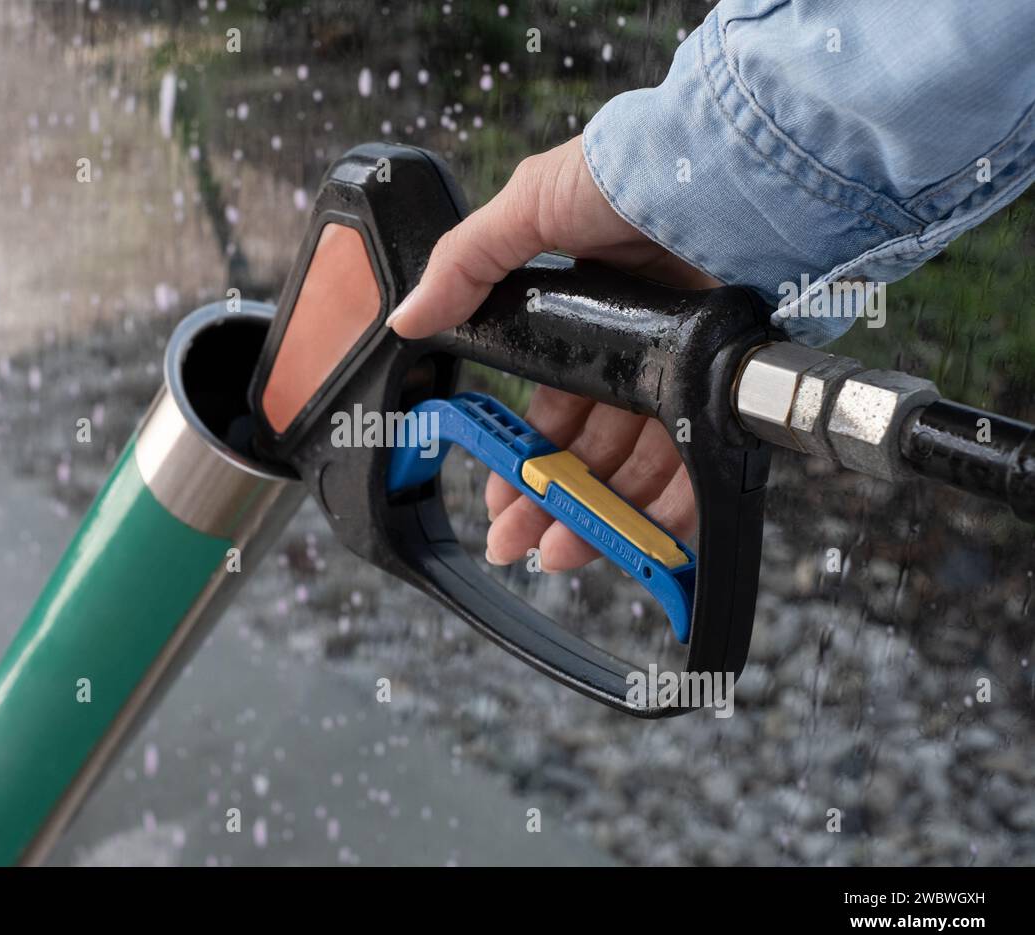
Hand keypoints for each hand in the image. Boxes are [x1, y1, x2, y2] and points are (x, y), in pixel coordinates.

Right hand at [387, 135, 714, 569]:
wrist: (738, 168)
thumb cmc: (636, 172)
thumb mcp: (529, 208)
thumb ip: (465, 266)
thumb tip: (408, 319)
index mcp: (589, 309)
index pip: (553, 400)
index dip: (524, 451)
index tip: (499, 495)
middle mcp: (639, 344)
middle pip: (592, 444)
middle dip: (551, 497)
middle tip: (520, 544)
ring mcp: (688, 369)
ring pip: (640, 465)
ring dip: (600, 514)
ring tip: (563, 553)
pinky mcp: (731, 389)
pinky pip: (703, 466)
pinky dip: (673, 511)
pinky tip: (643, 545)